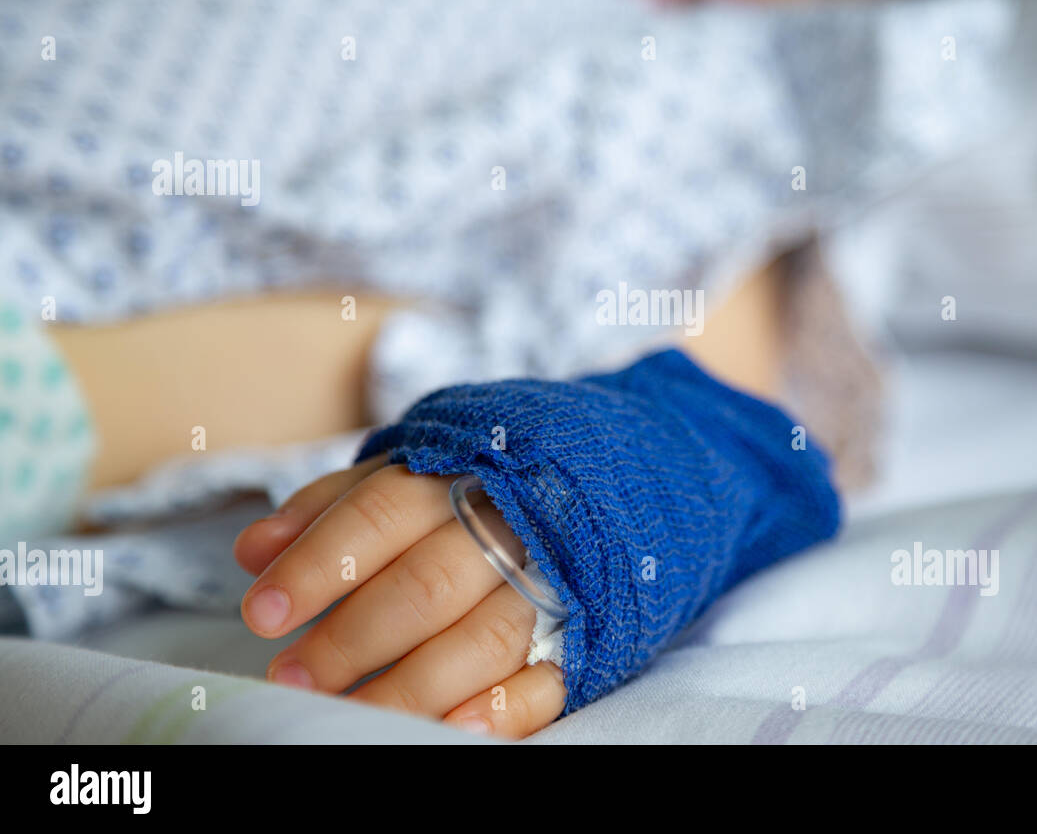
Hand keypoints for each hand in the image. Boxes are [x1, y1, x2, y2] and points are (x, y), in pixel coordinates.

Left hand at [233, 456, 566, 738]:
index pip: (382, 514)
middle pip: (428, 584)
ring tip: (344, 716)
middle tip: (291, 675)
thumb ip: (335, 506)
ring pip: (482, 640)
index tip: (262, 612)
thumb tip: (253, 551)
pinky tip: (452, 730)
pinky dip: (502, 709)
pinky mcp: (588, 632)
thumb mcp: (415, 468)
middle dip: (353, 637)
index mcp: (464, 474)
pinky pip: (550, 678)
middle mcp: (512, 527)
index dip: (320, 564)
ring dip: (409, 687)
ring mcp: (556, 582)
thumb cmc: (488, 483)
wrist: (621, 472)